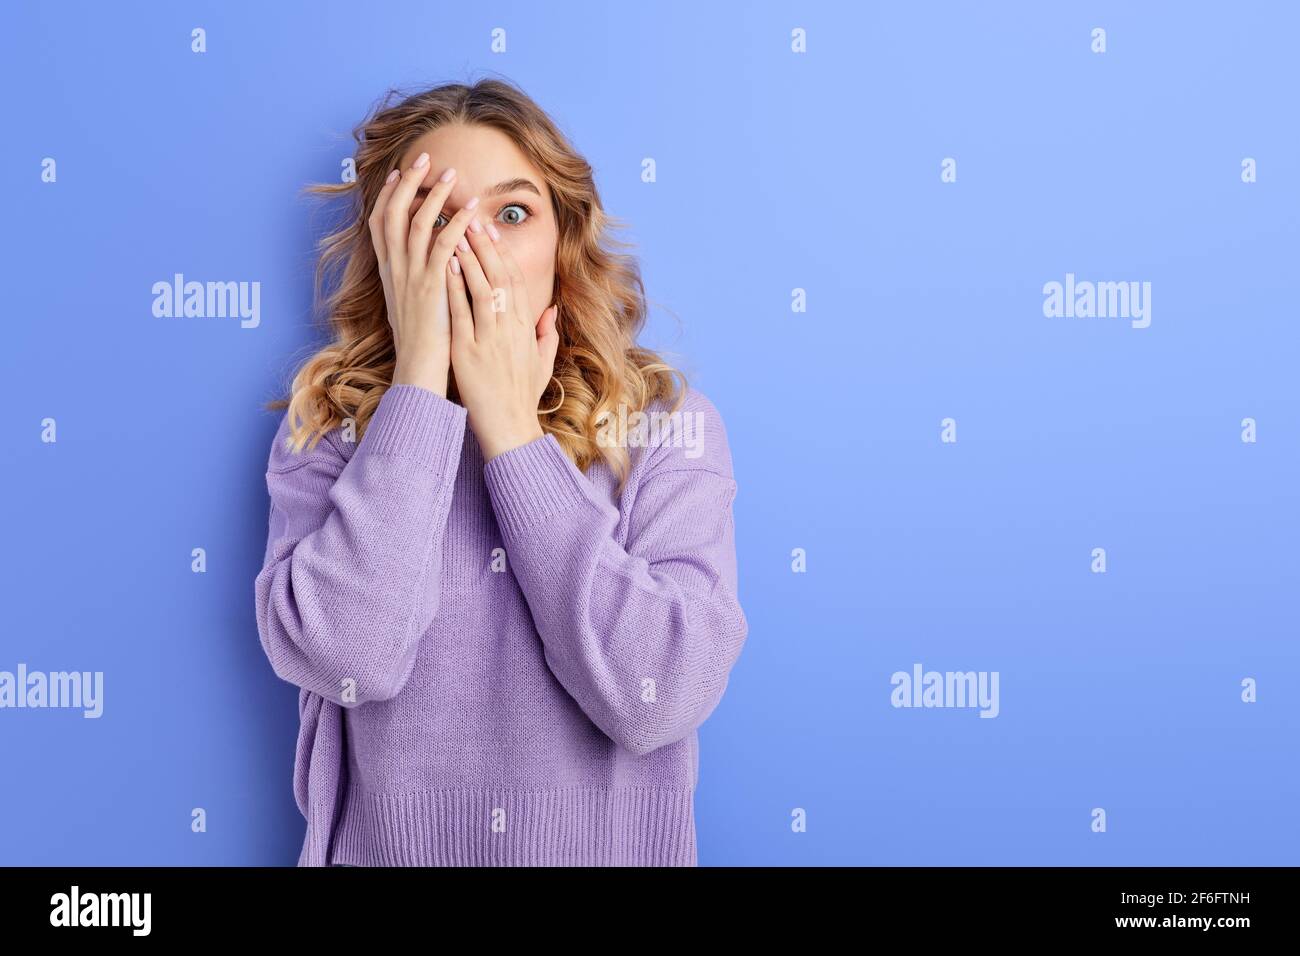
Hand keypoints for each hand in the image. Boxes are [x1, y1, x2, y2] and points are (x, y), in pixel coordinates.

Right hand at [368, 153, 480, 395]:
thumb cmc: (422, 341)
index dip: (390, 194)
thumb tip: (425, 262)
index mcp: (388, 271)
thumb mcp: (410, 304)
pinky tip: (472, 210)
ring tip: (451, 173)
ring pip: (417, 222)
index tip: (400, 172)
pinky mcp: (431, 287)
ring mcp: (410, 277)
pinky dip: (457, 224)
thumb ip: (414, 278)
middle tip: (425, 157)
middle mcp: (394, 269)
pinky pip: (443, 246)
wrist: (419, 369)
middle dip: (408, 181)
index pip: (381, 221)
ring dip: (434, 194)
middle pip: (394, 211)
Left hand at [445, 214, 558, 459]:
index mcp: (526, 329)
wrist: (509, 428)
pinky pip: (461, 313)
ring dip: (470, 257)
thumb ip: (547, 335)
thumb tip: (551, 311)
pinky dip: (453, 287)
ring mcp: (490, 338)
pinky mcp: (469, 352)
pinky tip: (442, 266)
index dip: (502, 252)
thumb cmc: (522, 398)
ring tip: (455, 230)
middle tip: (471, 216)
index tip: (490, 230)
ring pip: (482, 287)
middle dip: (485, 244)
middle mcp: (510, 328)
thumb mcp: (542, 364)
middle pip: (500, 275)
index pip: (516, 280)